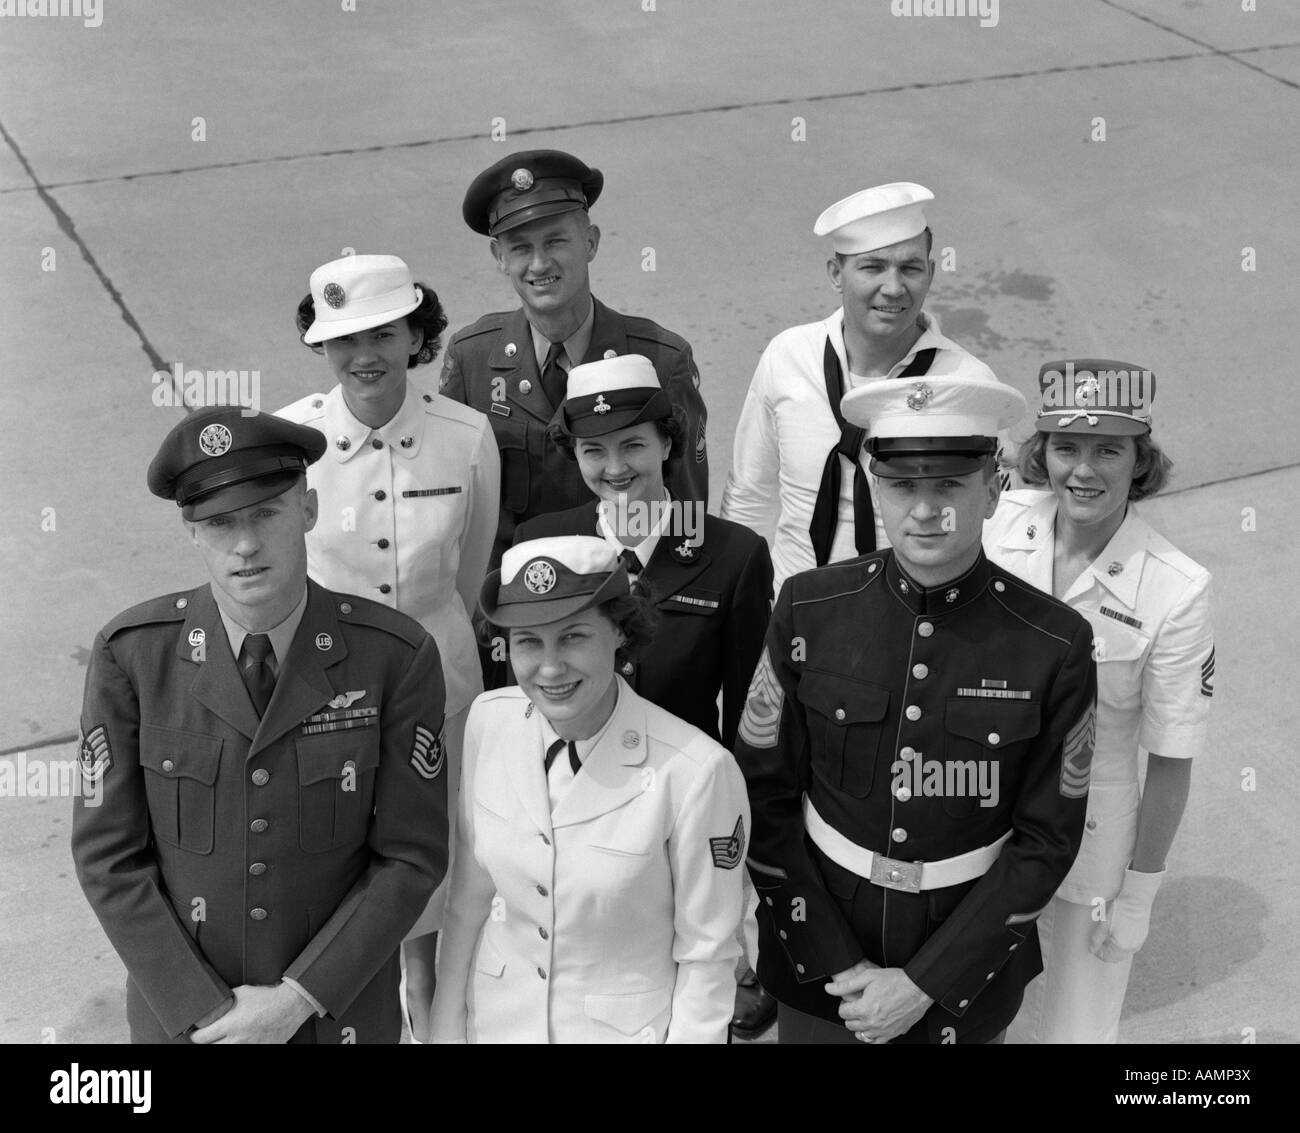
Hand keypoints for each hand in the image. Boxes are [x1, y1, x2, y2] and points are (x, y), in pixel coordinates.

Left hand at [191, 983, 313, 1043]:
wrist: (290, 1006)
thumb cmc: (267, 998)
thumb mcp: (243, 992)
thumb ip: (227, 999)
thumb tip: (216, 1001)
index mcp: (230, 1024)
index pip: (201, 1038)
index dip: (195, 1035)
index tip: (196, 1032)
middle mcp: (237, 1039)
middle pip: (210, 1048)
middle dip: (207, 1042)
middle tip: (209, 1036)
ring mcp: (248, 1047)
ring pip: (225, 1051)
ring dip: (222, 1044)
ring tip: (224, 1039)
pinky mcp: (259, 1049)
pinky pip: (243, 1051)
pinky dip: (239, 1045)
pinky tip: (240, 1040)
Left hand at [825, 961, 931, 1043]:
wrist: (918, 988)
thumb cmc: (896, 981)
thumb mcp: (868, 976)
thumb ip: (846, 985)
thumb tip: (829, 989)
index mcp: (865, 1008)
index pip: (842, 1013)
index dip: (844, 1004)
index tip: (850, 1000)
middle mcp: (873, 1023)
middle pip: (850, 1024)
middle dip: (851, 1014)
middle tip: (858, 1004)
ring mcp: (883, 1031)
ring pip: (861, 1035)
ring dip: (860, 1025)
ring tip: (865, 1013)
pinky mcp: (892, 1034)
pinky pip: (875, 1042)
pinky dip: (871, 1035)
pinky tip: (873, 1025)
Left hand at [1089, 867, 1165, 962]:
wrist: (1136, 901)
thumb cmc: (1117, 913)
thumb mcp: (1103, 926)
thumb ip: (1096, 940)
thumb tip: (1091, 950)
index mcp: (1121, 948)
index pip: (1107, 958)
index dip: (1098, 952)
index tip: (1093, 945)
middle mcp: (1132, 948)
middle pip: (1116, 957)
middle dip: (1106, 951)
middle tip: (1099, 941)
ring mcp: (1139, 942)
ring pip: (1124, 951)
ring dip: (1115, 947)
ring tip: (1108, 935)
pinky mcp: (1143, 936)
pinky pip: (1131, 945)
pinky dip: (1123, 942)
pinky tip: (1118, 932)